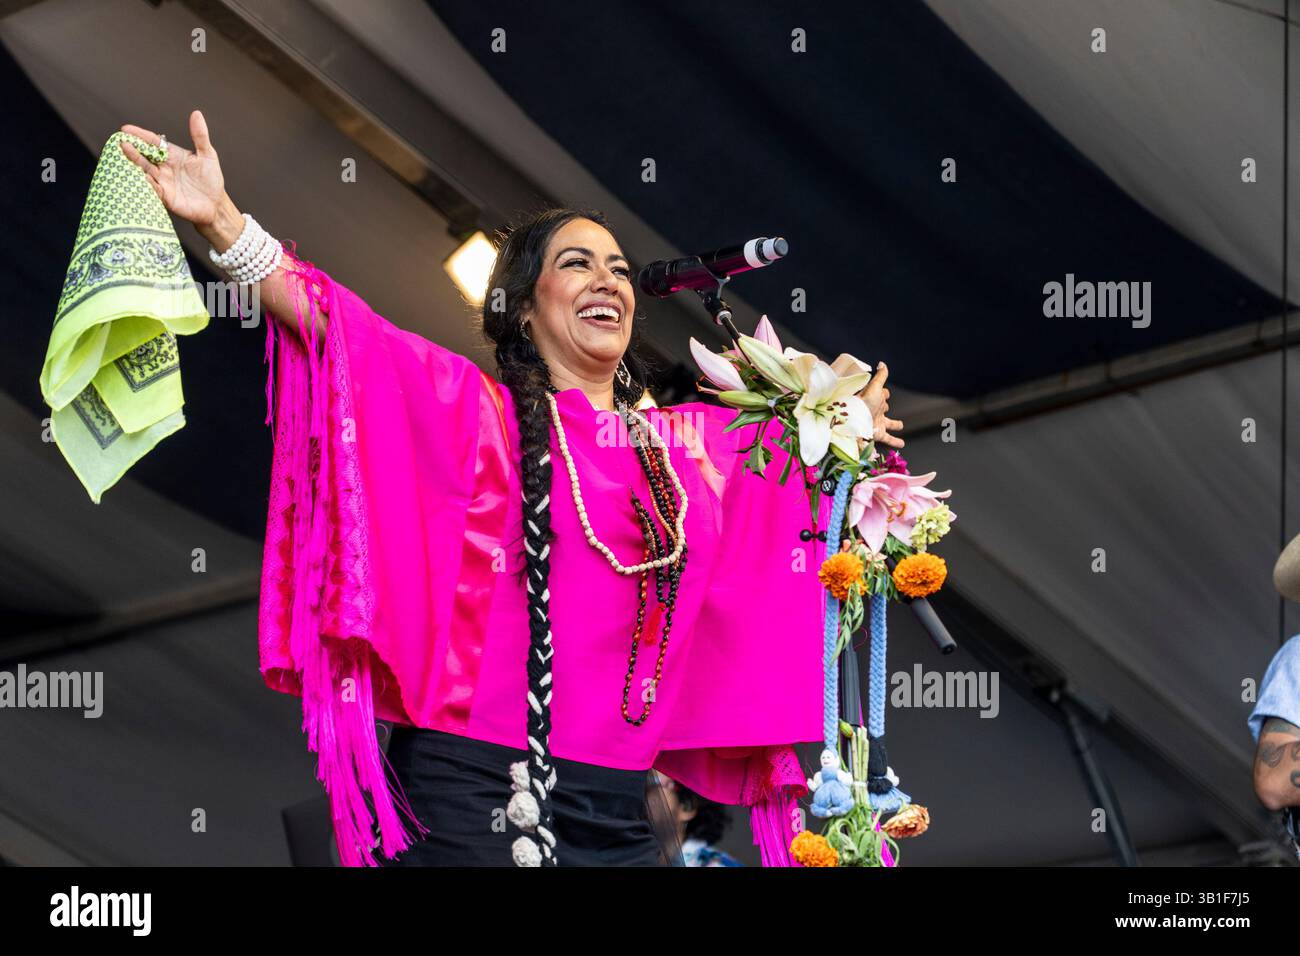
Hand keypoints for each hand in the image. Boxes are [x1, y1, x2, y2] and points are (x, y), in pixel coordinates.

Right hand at [118, 110, 239, 246]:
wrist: (215, 205)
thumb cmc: (211, 180)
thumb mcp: (208, 155)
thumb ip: (200, 136)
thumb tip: (196, 114)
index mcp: (172, 155)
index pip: (153, 142)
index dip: (140, 135)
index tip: (126, 128)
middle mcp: (164, 167)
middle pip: (144, 155)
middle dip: (132, 148)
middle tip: (121, 141)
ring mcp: (162, 181)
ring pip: (144, 170)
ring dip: (134, 162)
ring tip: (124, 153)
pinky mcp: (164, 196)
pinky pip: (151, 188)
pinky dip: (144, 182)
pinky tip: (137, 175)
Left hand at [862, 362, 903, 448]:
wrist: (853, 419)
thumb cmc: (863, 401)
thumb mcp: (874, 387)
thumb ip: (881, 376)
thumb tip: (882, 364)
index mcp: (876, 398)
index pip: (883, 395)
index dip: (885, 393)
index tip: (886, 393)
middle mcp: (876, 410)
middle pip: (884, 408)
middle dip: (886, 407)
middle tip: (886, 408)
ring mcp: (877, 422)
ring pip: (889, 424)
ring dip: (895, 425)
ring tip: (900, 425)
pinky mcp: (878, 433)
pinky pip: (889, 438)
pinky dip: (895, 442)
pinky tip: (902, 444)